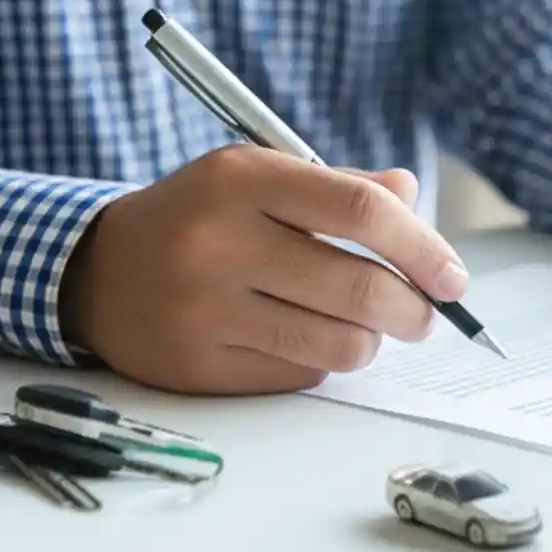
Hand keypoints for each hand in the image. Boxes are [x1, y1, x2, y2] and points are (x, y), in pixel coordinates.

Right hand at [59, 145, 467, 393]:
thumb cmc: (200, 216)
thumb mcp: (258, 176)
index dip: (423, 247)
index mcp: (241, 178)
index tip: (453, 278)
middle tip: (425, 315)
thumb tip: (413, 202)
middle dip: (414, 309)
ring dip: (370, 341)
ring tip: (364, 328)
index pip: (361, 211)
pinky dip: (319, 362)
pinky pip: (298, 375)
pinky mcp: (196, 366)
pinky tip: (301, 339)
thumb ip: (339, 187)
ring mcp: (203, 309)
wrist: (98, 271)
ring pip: (337, 344)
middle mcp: (218, 241)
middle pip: (359, 287)